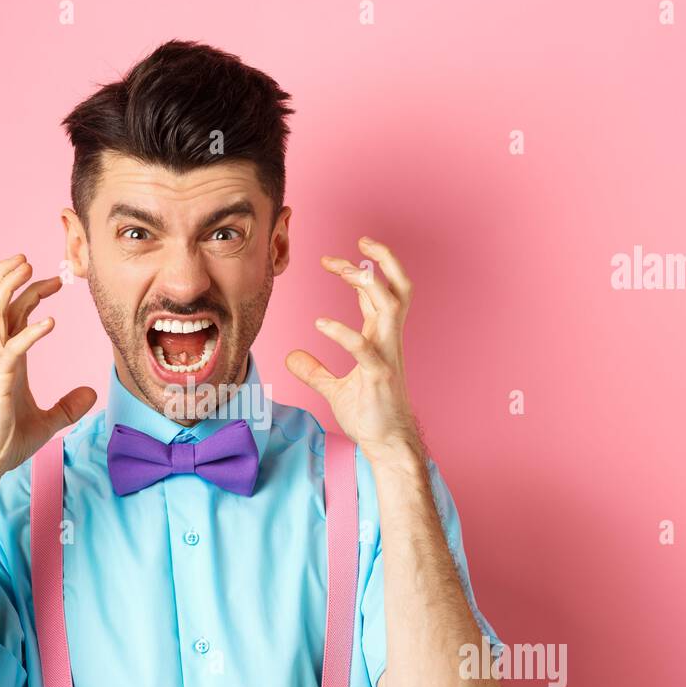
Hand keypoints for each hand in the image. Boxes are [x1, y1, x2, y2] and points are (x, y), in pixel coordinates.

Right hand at [0, 254, 95, 477]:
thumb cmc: (7, 441)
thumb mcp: (49, 421)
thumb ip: (69, 406)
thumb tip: (92, 394)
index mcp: (5, 359)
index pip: (12, 313)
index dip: (30, 292)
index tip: (54, 281)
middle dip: (7, 277)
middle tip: (28, 259)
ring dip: (9, 289)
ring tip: (28, 269)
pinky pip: (12, 349)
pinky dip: (29, 333)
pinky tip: (50, 323)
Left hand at [286, 236, 424, 465]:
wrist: (386, 444)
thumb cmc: (368, 416)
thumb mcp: (334, 390)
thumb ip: (314, 371)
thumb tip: (290, 357)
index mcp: (382, 340)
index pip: (376, 294)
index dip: (360, 270)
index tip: (333, 258)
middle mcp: (389, 342)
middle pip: (395, 288)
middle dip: (381, 260)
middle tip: (358, 241)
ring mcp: (387, 356)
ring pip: (392, 306)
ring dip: (370, 282)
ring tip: (345, 269)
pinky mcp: (379, 376)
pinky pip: (364, 347)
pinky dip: (344, 332)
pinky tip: (320, 324)